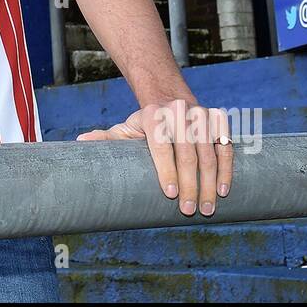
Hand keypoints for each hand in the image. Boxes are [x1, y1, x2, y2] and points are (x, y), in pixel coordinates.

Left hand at [77, 98, 232, 216]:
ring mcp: (200, 115)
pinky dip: (227, 168)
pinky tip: (225, 189)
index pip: (161, 145)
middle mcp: (178, 113)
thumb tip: (79, 143)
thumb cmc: (144, 123)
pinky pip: (225, 146)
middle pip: (187, 153)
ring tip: (208, 208)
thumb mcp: (125, 129)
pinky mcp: (216, 120)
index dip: (166, 170)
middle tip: (190, 211)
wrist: (168, 96)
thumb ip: (106, 139)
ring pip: (209, 152)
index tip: (170, 195)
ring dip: (211, 182)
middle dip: (190, 185)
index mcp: (152, 116)